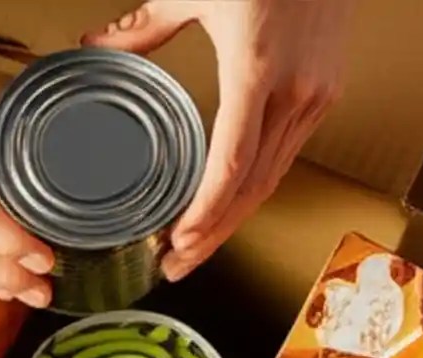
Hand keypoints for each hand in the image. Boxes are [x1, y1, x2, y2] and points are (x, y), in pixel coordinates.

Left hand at [83, 0, 353, 280]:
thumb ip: (144, 24)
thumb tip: (96, 44)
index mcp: (257, 70)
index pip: (231, 164)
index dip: (205, 212)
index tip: (177, 243)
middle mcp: (295, 93)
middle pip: (253, 187)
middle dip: (213, 235)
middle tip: (175, 266)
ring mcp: (317, 95)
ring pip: (273, 176)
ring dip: (234, 219)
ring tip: (195, 249)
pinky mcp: (326, 91)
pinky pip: (287, 153)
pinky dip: (255, 187)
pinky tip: (229, 206)